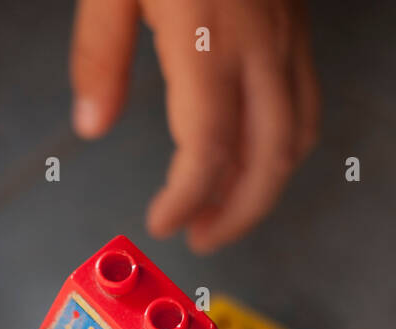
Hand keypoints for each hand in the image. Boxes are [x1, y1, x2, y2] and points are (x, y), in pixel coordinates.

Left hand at [70, 0, 318, 253]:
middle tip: (202, 238)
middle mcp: (259, 43)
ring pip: (296, 132)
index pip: (208, 143)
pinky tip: (247, 157)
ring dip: (264, 185)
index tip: (163, 224)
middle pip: (270, 154)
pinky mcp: (297, 23)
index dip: (187, 197)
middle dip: (239, 213)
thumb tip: (91, 125)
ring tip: (221, 209)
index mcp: (209, 39)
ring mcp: (286, 34)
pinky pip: (304, 100)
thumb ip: (100, 53)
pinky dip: (281, 145)